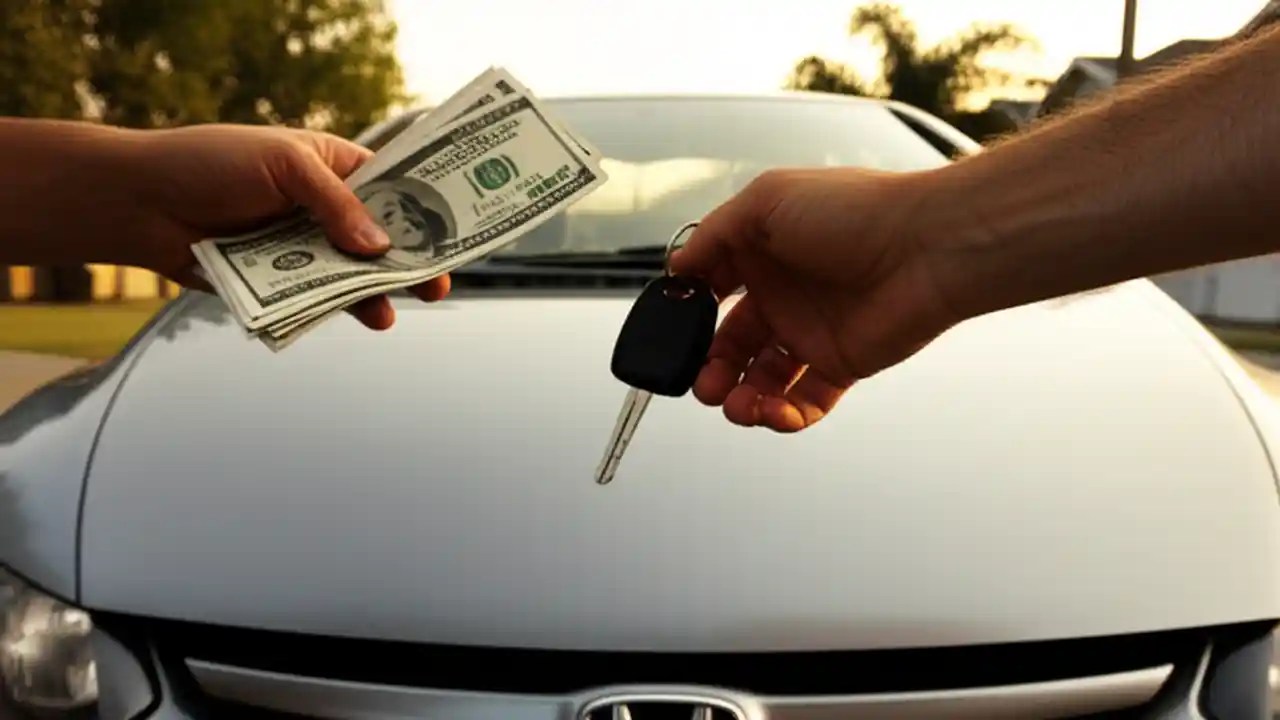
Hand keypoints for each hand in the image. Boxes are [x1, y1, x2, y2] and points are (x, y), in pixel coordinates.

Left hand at [123, 124, 449, 329]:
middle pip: (380, 240)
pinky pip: (315, 297)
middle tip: (435, 285)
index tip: (454, 233)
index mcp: (332, 166)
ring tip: (388, 312)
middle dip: (407, 263)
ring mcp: (301, 247)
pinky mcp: (277, 281)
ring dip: (372, 293)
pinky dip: (333, 308)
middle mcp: (323, 208)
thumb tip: (378, 245)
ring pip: (351, 275)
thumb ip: (334, 204)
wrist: (140, 204)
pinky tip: (349, 316)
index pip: (391, 186)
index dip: (423, 209)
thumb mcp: (283, 165)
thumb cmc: (207, 163)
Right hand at [669, 168, 961, 432]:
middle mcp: (785, 292)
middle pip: (731, 343)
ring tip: (735, 405)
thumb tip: (678, 266)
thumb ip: (714, 233)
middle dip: (710, 368)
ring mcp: (812, 331)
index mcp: (763, 251)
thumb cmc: (855, 212)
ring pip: (762, 378)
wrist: (926, 248)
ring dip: (741, 398)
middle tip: (703, 383)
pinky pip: (804, 402)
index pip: (712, 289)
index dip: (690, 312)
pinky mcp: (841, 364)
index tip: (674, 330)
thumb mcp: (766, 201)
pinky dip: (783, 416)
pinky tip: (772, 413)